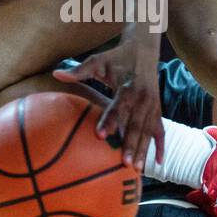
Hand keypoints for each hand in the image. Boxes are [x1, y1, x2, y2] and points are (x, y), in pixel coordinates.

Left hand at [52, 34, 162, 169]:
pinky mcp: (158, 110)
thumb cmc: (117, 56)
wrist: (144, 48)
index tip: (100, 136)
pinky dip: (160, 146)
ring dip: (142, 150)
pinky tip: (157, 163)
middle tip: (123, 163)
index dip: (110, 120)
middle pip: (135, 124)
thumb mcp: (98, 60)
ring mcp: (153, 105)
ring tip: (135, 168)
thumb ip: (78, 70)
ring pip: (148, 131)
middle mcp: (143, 98)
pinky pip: (160, 131)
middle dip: (130, 144)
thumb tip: (56, 74)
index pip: (118, 107)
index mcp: (128, 87)